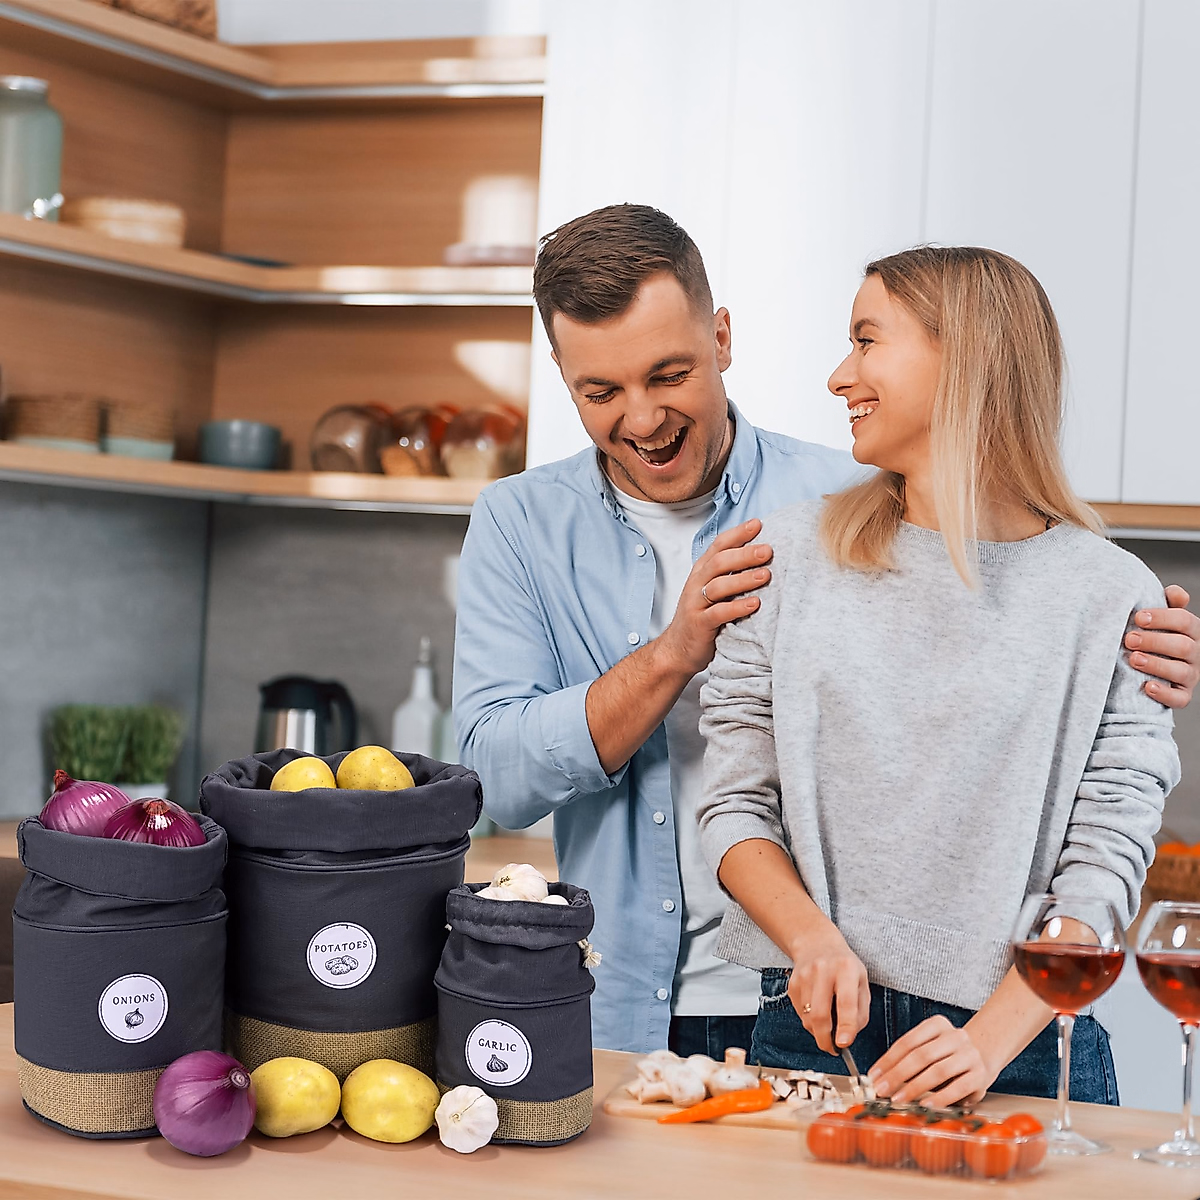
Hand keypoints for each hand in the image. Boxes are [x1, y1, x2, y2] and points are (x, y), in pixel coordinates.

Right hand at [656, 518, 772, 676]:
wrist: (678, 649)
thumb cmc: (703, 616)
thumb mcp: (715, 590)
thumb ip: (732, 573)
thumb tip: (764, 555)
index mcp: (703, 571)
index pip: (718, 545)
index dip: (737, 533)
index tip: (758, 524)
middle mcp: (697, 583)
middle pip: (719, 562)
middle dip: (744, 554)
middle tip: (768, 550)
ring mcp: (696, 603)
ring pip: (718, 586)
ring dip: (743, 579)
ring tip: (766, 575)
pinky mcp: (699, 624)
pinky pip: (718, 613)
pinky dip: (737, 608)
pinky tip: (755, 604)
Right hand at [785, 927, 869, 1054]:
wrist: (817, 943)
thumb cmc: (844, 967)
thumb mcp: (862, 983)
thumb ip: (860, 1012)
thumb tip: (847, 1038)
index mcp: (846, 969)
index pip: (846, 1002)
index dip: (845, 1026)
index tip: (843, 1044)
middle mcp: (823, 970)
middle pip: (820, 1014)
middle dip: (825, 1039)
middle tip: (832, 1049)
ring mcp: (804, 976)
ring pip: (808, 1017)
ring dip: (818, 1031)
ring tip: (828, 1026)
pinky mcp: (792, 984)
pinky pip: (799, 1013)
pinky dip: (809, 1020)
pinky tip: (817, 1010)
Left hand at [868, 1015, 995, 1106]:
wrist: (983, 1057)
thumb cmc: (948, 1056)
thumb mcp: (929, 1049)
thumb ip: (908, 1059)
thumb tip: (881, 1078)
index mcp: (937, 1025)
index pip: (907, 1042)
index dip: (888, 1060)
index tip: (874, 1076)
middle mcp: (955, 1036)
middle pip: (920, 1055)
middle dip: (897, 1075)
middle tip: (882, 1090)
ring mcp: (969, 1055)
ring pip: (937, 1071)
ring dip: (914, 1087)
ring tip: (899, 1099)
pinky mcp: (980, 1075)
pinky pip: (957, 1087)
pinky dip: (939, 1098)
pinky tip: (925, 1104)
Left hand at [1125, 585, 1198, 708]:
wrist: (1139, 665)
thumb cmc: (1148, 633)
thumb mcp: (1155, 617)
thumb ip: (1166, 603)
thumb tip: (1175, 593)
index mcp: (1189, 630)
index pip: (1184, 620)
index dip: (1162, 618)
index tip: (1137, 617)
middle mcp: (1194, 653)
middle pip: (1184, 646)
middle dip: (1155, 642)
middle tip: (1129, 639)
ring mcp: (1189, 675)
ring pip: (1182, 672)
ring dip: (1157, 665)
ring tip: (1133, 659)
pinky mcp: (1181, 694)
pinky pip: (1179, 698)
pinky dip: (1164, 694)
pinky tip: (1147, 687)